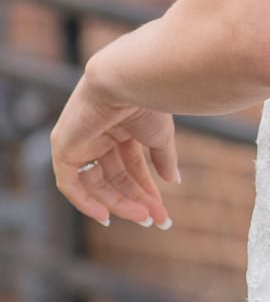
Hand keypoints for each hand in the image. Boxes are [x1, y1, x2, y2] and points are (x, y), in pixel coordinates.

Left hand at [50, 70, 177, 230]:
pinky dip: (85, 202)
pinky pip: (70, 184)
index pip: (131, 168)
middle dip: (135, 199)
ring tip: (143, 217)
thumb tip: (173, 181)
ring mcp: (79, 142)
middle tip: (155, 219)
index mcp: (120, 129)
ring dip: (119, 203)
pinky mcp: (63, 147)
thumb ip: (164, 159)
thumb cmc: (147, 102)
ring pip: (96, 185)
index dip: (146, 190)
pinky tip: (107, 216)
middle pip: (115, 179)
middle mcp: (98, 136)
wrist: (128, 82)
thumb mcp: (160, 136)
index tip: (161, 211)